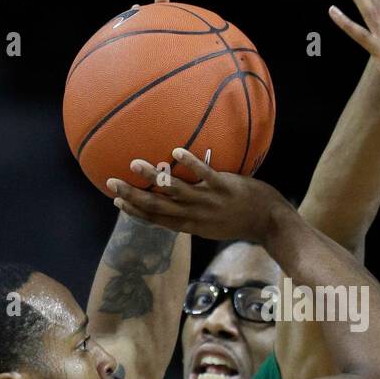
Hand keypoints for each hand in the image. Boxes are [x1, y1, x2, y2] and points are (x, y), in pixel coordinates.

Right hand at [107, 149, 291, 241]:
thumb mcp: (211, 227)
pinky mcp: (225, 187)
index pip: (157, 219)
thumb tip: (176, 208)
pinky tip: (176, 151)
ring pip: (176, 190)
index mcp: (191, 225)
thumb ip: (193, 217)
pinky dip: (191, 164)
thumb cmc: (239, 221)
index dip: (136, 212)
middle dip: (133, 195)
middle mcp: (196, 215)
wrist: (268, 222)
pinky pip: (205, 174)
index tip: (116, 202)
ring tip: (135, 163)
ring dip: (154, 177)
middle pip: (158, 206)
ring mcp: (209, 201)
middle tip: (111, 184)